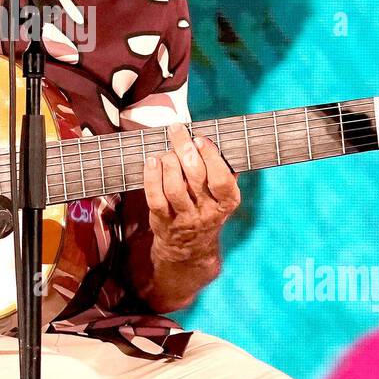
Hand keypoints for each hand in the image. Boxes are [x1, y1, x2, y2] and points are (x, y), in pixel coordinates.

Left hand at [143, 123, 240, 258]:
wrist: (190, 247)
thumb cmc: (206, 208)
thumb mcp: (221, 195)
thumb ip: (223, 171)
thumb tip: (216, 140)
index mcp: (227, 202)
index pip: (222, 179)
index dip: (211, 157)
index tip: (200, 139)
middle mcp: (207, 212)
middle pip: (196, 178)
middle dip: (185, 150)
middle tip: (177, 131)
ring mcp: (185, 218)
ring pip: (175, 188)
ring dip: (169, 163)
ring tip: (167, 151)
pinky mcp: (164, 221)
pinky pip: (156, 198)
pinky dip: (151, 178)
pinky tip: (151, 162)